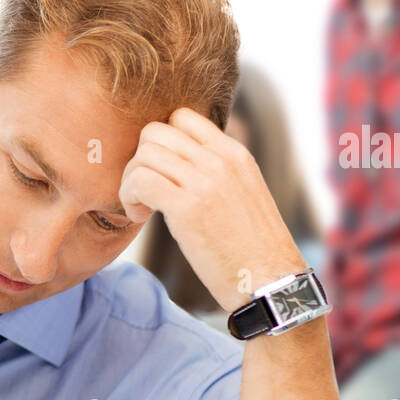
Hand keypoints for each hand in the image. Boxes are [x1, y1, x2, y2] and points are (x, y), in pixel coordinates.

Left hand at [119, 107, 305, 311]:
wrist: (270, 281)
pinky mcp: (187, 207)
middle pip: (155, 131)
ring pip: (143, 154)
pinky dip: (129, 198)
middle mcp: (220, 160)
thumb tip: (181, 167)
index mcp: (234, 154)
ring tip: (144, 208)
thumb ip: (217, 173)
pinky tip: (140, 217)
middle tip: (146, 193)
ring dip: (131, 182)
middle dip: (140, 161)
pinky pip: (139, 181)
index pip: (182, 117)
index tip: (163, 174)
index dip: (161, 144)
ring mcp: (204, 181)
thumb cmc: (252, 249)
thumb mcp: (243, 194)